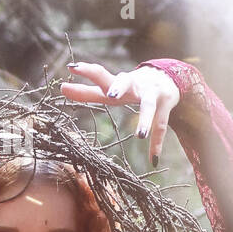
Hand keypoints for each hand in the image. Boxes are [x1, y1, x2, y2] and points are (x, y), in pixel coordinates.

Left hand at [60, 61, 180, 165]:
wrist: (170, 78)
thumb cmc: (133, 86)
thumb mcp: (113, 88)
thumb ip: (88, 91)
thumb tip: (62, 88)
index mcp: (119, 82)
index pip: (101, 77)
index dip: (87, 74)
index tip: (69, 72)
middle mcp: (135, 85)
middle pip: (126, 83)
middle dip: (119, 88)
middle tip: (111, 95)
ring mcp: (152, 94)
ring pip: (149, 106)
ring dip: (145, 119)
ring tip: (140, 135)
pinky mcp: (166, 105)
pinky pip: (161, 126)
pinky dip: (157, 143)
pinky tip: (153, 159)